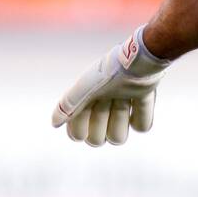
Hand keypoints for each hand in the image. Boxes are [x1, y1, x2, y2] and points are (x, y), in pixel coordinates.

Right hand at [52, 27, 169, 145]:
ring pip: (118, 136)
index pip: (78, 129)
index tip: (83, 127)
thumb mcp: (85, 87)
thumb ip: (69, 104)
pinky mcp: (143, 99)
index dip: (78, 131)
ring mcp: (123, 101)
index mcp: (87, 97)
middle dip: (100, 128)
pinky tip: (138, 103)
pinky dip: (141, 119)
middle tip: (105, 110)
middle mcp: (103, 101)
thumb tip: (54, 124)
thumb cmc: (109, 72)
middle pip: (97, 137)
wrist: (140, 59)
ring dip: (120, 124)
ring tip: (123, 105)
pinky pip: (141, 126)